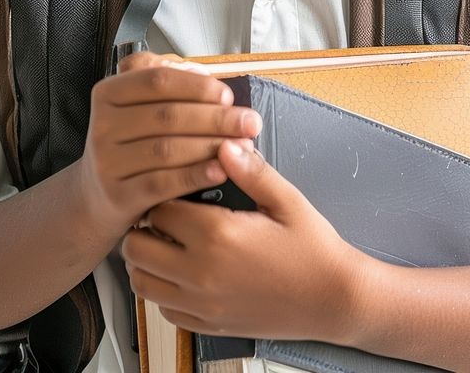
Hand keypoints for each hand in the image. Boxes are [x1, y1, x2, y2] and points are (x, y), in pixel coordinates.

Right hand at [73, 53, 261, 242]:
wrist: (96, 196)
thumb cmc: (133, 143)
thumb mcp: (140, 107)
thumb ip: (172, 87)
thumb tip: (212, 84)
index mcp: (109, 92)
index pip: (158, 80)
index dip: (197, 86)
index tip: (228, 95)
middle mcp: (102, 124)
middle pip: (168, 115)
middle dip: (216, 118)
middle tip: (250, 123)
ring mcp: (106, 161)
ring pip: (167, 149)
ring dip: (211, 146)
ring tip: (243, 147)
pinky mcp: (117, 195)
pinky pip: (162, 183)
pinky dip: (196, 175)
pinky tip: (221, 171)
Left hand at [121, 139, 366, 341]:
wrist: (333, 299)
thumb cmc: (312, 248)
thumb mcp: (286, 199)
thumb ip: (250, 171)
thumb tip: (223, 144)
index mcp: (217, 235)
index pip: (158, 207)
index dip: (161, 192)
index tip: (174, 186)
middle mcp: (201, 273)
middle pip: (136, 246)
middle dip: (144, 226)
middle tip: (163, 213)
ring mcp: (201, 304)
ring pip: (141, 282)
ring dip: (146, 260)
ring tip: (167, 242)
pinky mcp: (207, 325)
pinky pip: (161, 310)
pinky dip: (161, 290)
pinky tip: (179, 272)